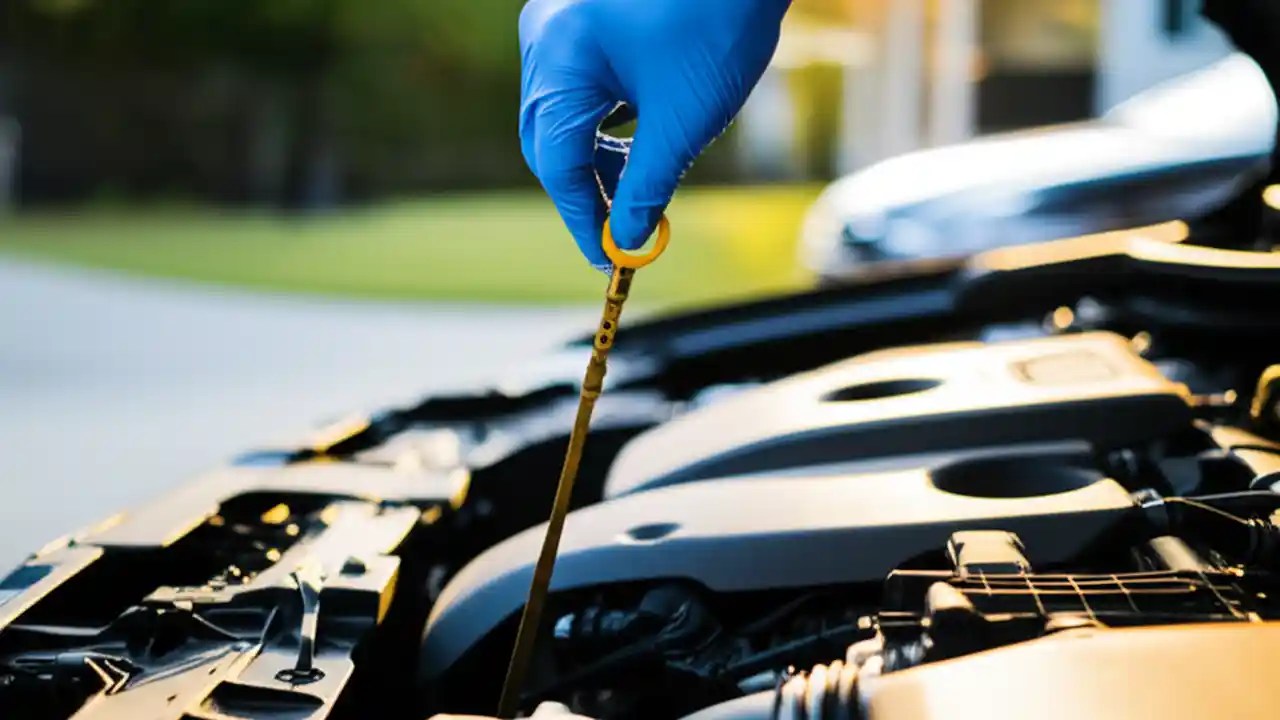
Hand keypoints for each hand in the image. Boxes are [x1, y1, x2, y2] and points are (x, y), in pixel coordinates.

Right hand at [519, 0, 790, 270]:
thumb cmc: (722, 24)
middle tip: (622, 232)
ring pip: (561, 114)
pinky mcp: (580, 19)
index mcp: (559, 56)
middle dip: (587, 190)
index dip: (582, 217)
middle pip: (548, 137)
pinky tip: (636, 143)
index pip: (555, 159)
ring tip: (639, 186)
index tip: (607, 259)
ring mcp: (559, 22)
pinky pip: (575, 86)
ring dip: (596, 158)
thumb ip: (646, 187)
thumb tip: (624, 241)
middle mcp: (545, 34)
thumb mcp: (684, 121)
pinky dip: (602, 123)